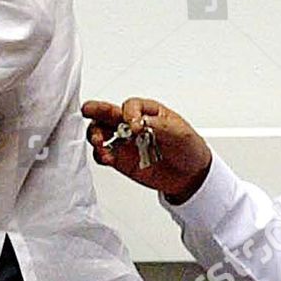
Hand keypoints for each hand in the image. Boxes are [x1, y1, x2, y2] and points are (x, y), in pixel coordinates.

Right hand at [81, 97, 212, 203]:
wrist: (191, 175)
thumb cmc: (188, 148)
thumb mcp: (180, 132)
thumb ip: (158, 125)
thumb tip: (139, 122)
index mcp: (147, 112)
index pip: (130, 105)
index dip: (129, 113)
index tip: (136, 126)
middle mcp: (132, 124)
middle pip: (107, 113)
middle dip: (96, 110)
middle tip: (89, 110)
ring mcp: (125, 142)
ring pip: (100, 132)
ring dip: (95, 134)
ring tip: (99, 142)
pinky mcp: (121, 160)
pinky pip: (104, 155)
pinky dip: (100, 155)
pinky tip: (105, 157)